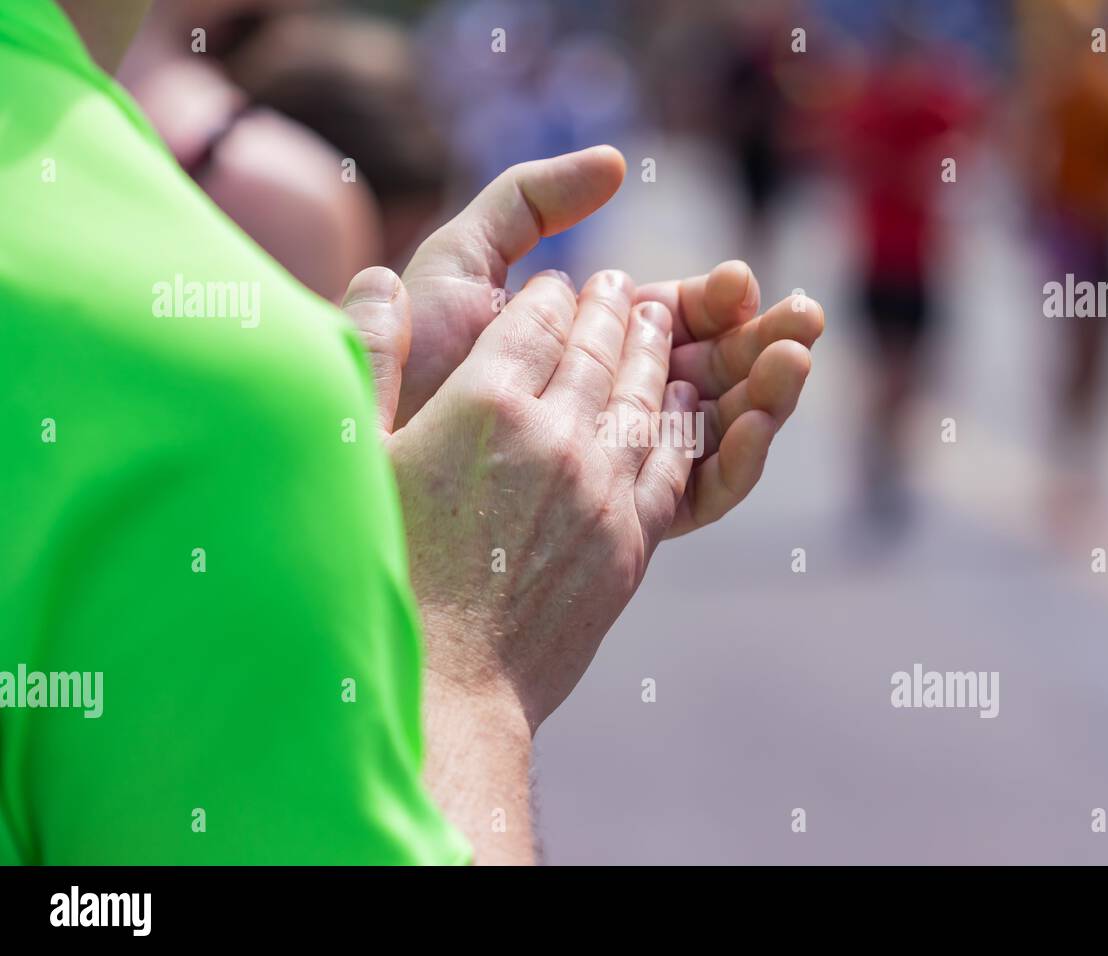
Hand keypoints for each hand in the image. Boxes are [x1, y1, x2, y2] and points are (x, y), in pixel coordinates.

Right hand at [341, 261, 820, 862]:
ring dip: (654, 353)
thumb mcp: (354, 459)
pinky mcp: (630, 540)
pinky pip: (668, 461)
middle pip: (599, 352)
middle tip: (623, 285)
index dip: (551, 295)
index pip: (535, 321)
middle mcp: (556, 436)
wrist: (447, 690)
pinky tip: (683, 400)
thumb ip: (370, 360)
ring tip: (659, 321)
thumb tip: (384, 279)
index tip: (560, 282)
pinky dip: (679, 421)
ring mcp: (603, 489)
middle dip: (612, 310)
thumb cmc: (379, 575)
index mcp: (484, 405)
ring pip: (643, 398)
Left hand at [396, 146, 823, 531]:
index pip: (668, 321)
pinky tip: (759, 423)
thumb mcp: (462, 263)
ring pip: (718, 426)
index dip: (708, 299)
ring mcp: (624, 464)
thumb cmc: (408, 363)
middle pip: (709, 372)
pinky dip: (738, 459)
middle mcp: (611, 406)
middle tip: (804, 317)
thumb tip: (617, 162)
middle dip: (759, 341)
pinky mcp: (631, 520)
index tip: (737, 278)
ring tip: (797, 356)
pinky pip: (700, 490)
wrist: (379, 467)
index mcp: (585, 350)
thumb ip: (528, 202)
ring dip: (767, 392)